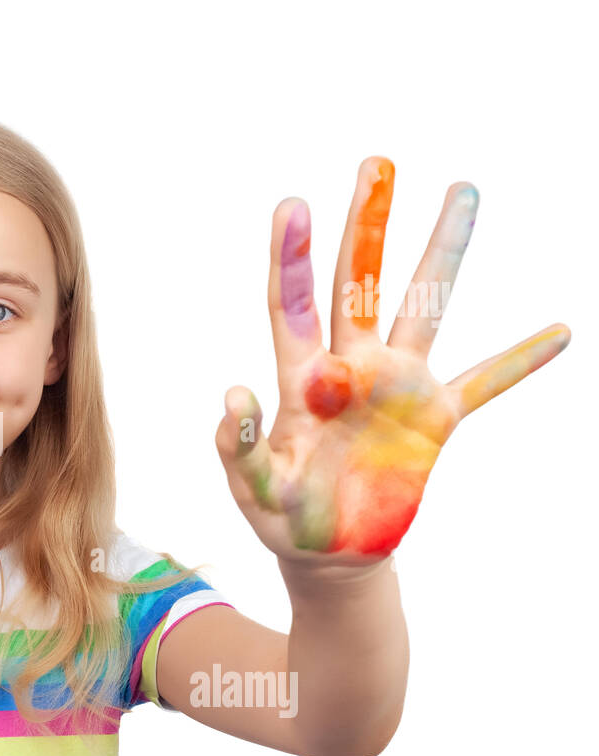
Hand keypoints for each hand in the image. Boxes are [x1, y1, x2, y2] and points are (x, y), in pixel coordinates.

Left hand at [215, 157, 568, 569]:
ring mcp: (395, 388)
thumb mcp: (253, 489)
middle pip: (358, 286)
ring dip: (443, 252)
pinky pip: (486, 384)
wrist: (328, 553)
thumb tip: (235, 395)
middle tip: (376, 164)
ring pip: (425, 307)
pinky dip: (520, 361)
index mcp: (301, 381)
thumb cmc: (281, 516)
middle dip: (365, 227)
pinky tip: (559, 331)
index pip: (292, 307)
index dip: (290, 258)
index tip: (290, 204)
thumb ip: (239, 447)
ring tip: (463, 190)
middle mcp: (350, 369)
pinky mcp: (433, 421)